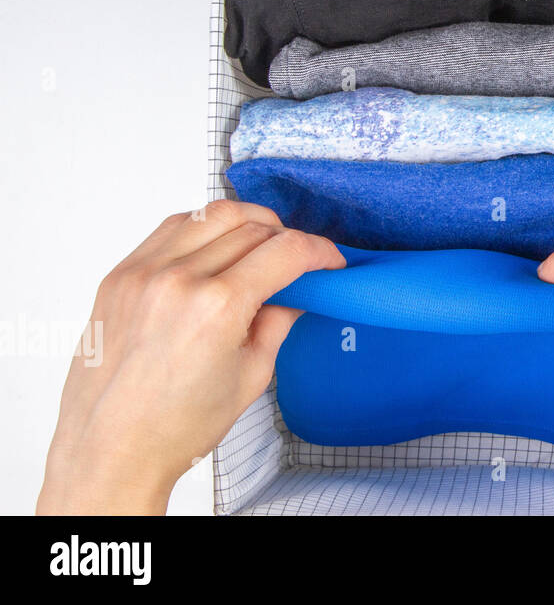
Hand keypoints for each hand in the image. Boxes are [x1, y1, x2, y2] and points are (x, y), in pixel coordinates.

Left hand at [37, 201, 344, 514]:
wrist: (111, 450)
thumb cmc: (176, 426)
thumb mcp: (251, 376)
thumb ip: (279, 321)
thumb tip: (295, 292)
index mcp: (217, 307)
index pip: (285, 251)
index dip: (319, 250)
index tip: (329, 259)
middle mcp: (178, 280)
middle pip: (252, 227)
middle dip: (286, 239)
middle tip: (297, 260)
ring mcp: (142, 273)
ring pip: (212, 215)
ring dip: (246, 224)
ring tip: (258, 246)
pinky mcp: (119, 276)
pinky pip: (171, 229)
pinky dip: (203, 229)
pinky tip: (215, 249)